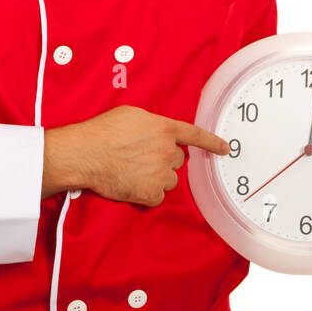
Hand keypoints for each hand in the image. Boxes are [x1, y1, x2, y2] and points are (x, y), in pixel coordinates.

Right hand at [42, 105, 228, 206]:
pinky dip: (146, 194)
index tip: (225, 149)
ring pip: (168, 179)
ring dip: (156, 178)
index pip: (196, 135)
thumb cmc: (102, 132)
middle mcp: (168, 151)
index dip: (212, 143)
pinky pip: (157, 196)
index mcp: (165, 128)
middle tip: (139, 158)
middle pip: (177, 160)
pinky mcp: (151, 193)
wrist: (86, 154)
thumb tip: (156, 130)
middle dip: (162, 159)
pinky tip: (131, 184)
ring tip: (133, 172)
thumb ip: (152, 123)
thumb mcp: (131, 115)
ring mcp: (161, 173)